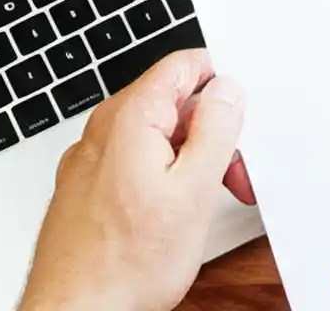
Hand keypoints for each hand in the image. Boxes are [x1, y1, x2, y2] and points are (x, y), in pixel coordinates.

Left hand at [20, 50, 254, 310]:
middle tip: (232, 174)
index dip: (221, 83)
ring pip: (157, 136)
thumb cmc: (124, 265)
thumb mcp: (194, 189)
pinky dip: (165, 178)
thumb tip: (227, 90)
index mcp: (129, 119)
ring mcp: (92, 160)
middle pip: (173, 103)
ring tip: (208, 202)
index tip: (240, 116)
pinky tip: (176, 215)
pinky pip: (137, 163)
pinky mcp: (89, 188)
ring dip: (192, 159)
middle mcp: (103, 132)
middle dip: (213, 132)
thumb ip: (216, 129)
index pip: (183, 65)